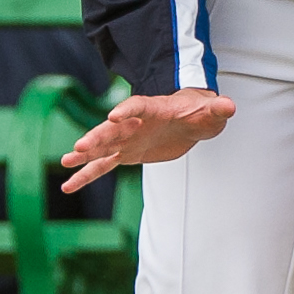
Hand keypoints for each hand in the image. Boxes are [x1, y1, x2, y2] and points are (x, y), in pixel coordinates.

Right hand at [56, 88, 233, 192]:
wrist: (190, 122)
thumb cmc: (199, 113)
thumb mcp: (211, 112)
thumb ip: (217, 109)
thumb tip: (229, 107)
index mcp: (152, 108)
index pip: (137, 107)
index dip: (126, 111)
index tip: (114, 117)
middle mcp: (133, 123)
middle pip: (112, 130)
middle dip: (96, 138)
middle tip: (79, 148)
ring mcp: (126, 139)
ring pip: (102, 149)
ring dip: (84, 156)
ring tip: (64, 163)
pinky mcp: (125, 155)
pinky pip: (102, 167)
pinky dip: (86, 176)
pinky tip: (68, 186)